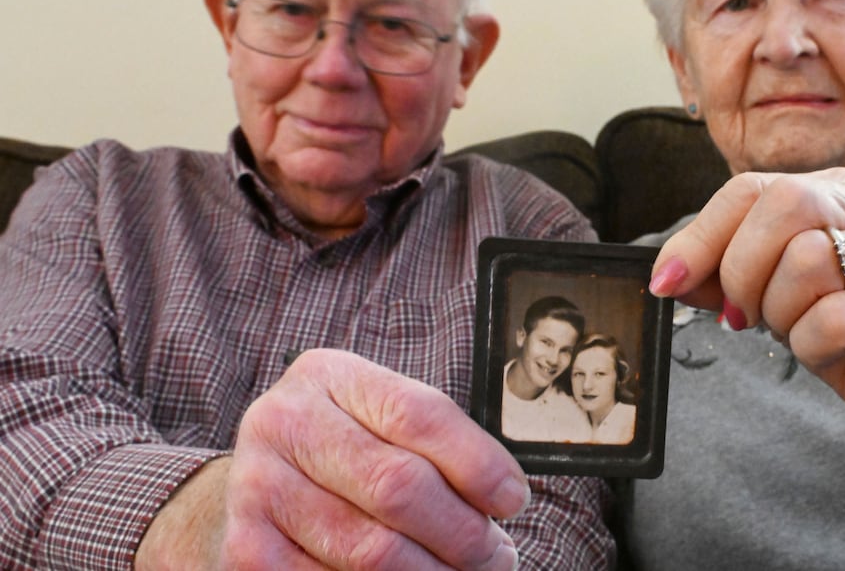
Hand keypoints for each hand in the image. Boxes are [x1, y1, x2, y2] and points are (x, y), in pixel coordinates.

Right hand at [137, 348, 526, 569]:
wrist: (259, 493)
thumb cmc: (346, 456)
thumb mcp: (383, 424)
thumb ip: (438, 446)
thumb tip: (505, 497)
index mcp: (330, 375)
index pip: (419, 414)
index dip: (477, 463)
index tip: (513, 500)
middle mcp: (285, 421)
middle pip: (398, 486)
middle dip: (464, 533)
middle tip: (495, 555)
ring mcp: (258, 487)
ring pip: (372, 550)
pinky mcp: (246, 550)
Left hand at [648, 169, 844, 471]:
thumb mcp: (776, 294)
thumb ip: (726, 275)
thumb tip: (667, 272)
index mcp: (839, 193)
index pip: (751, 189)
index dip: (700, 236)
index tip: (668, 281)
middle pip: (784, 206)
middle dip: (742, 270)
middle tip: (746, 316)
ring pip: (807, 260)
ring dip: (781, 313)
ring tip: (799, 331)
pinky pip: (834, 318)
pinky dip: (811, 344)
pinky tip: (829, 351)